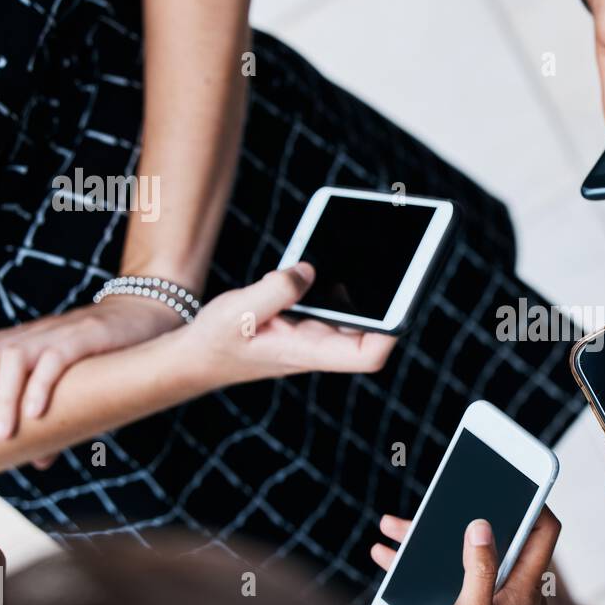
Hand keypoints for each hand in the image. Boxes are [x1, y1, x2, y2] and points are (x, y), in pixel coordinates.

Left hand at [0, 293, 184, 448]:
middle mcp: (34, 333)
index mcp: (23, 339)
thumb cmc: (107, 355)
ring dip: (3, 397)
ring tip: (5, 432)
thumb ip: (54, 419)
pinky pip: (55, 358)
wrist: (148, 314)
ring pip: (13, 358)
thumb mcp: (74, 384)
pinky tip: (37, 412)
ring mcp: (59, 332)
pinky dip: (40, 385)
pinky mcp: (87, 336)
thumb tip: (38, 461)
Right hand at [184, 262, 396, 386]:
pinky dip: (337, 279)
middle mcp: (321, 345)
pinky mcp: (307, 319)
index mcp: (310, 352)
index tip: (402, 300)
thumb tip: (308, 271)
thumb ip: (275, 291)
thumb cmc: (215, 341)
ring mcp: (316, 333)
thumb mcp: (238, 313)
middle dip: (390, 296)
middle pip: (372, 328)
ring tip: (371, 250)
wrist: (198, 354)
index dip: (391, 332)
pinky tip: (331, 256)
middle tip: (407, 257)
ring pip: (355, 311)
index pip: (366, 355)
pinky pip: (333, 300)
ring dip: (366, 285)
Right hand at [373, 508, 561, 604]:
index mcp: (526, 590)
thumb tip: (483, 526)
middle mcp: (519, 596)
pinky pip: (461, 585)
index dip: (534, 499)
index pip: (543, 531)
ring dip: (434, 545)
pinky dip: (431, 571)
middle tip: (437, 498)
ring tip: (394, 529)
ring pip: (470, 562)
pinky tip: (395, 562)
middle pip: (496, 542)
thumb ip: (480, 570)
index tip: (517, 476)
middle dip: (463, 518)